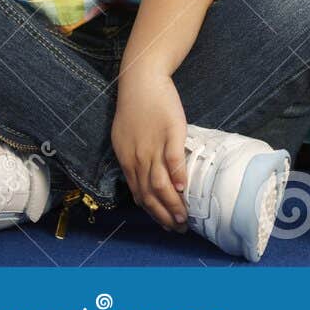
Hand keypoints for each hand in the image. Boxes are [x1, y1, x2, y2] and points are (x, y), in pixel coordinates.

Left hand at [112, 70, 188, 231]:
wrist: (141, 81)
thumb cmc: (135, 107)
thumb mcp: (125, 137)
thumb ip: (135, 157)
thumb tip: (144, 176)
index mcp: (128, 161)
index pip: (139, 195)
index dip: (152, 212)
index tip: (165, 224)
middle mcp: (138, 159)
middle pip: (150, 195)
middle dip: (163, 215)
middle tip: (178, 228)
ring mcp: (154, 146)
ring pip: (161, 183)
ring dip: (172, 204)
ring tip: (184, 217)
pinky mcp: (170, 133)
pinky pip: (173, 159)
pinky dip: (178, 176)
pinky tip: (184, 187)